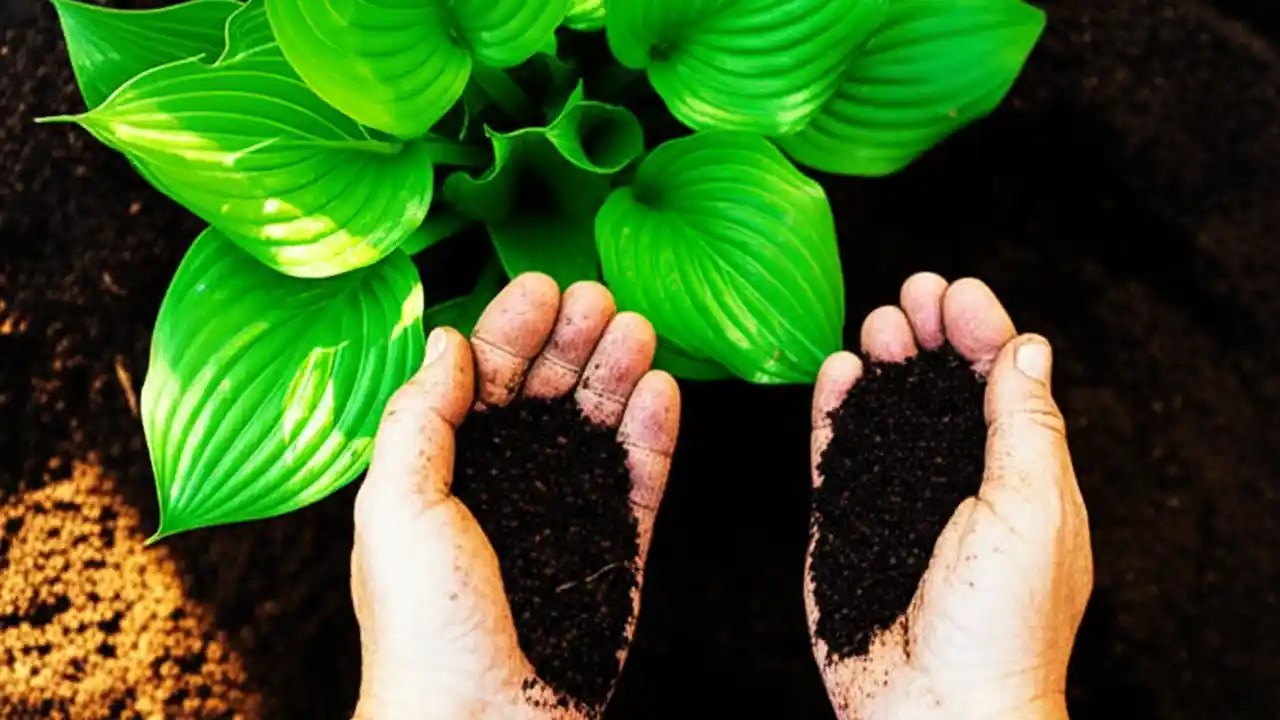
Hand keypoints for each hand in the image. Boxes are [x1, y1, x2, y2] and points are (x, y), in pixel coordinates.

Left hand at [350, 273, 679, 718]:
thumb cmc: (422, 625)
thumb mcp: (397, 507)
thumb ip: (422, 418)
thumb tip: (447, 342)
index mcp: (443, 471)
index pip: (485, 382)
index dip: (513, 330)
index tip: (543, 287)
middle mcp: (507, 486)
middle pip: (548, 394)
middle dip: (573, 340)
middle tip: (601, 297)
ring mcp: (565, 516)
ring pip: (599, 428)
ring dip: (618, 374)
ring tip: (639, 329)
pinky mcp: (615, 553)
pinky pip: (641, 483)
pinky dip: (654, 436)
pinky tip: (662, 392)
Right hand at [807, 274, 1092, 719]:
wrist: (937, 712)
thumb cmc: (1000, 625)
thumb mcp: (1033, 508)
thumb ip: (1025, 423)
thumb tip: (1025, 347)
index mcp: (1020, 480)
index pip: (1001, 386)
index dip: (981, 333)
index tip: (956, 293)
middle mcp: (960, 486)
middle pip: (940, 391)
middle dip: (928, 336)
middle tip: (911, 296)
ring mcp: (898, 504)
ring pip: (886, 414)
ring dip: (881, 363)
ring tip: (875, 326)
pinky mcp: (844, 525)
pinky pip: (834, 456)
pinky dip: (832, 412)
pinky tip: (834, 374)